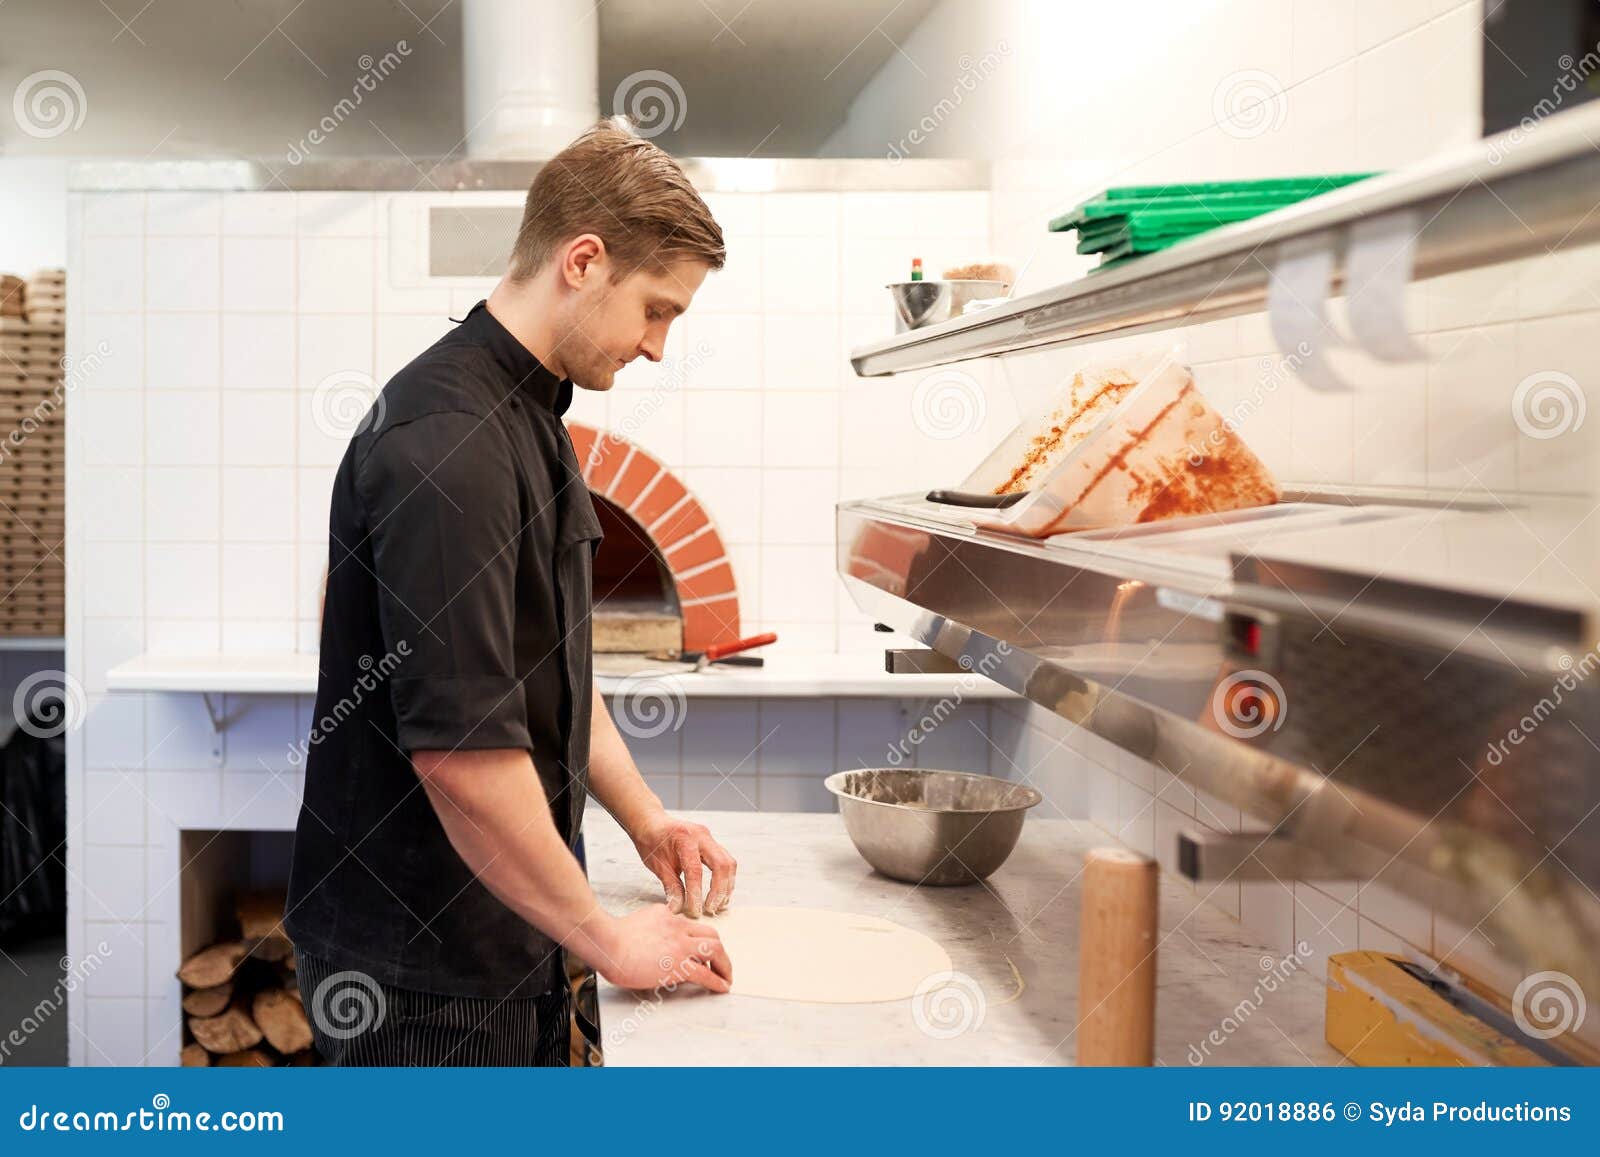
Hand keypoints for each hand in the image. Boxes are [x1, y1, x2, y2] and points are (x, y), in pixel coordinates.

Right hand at [596, 905, 731, 992]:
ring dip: (724, 964)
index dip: (698, 940)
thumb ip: (650, 926)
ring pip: (715, 950)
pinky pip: (705, 973)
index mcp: (666, 916)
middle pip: (710, 934)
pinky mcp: (678, 964)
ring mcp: (680, 945)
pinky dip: (717, 981)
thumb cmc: (612, 938)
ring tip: (726, 976)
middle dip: (719, 950)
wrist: (608, 943)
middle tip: (720, 962)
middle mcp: (678, 927)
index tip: (701, 952)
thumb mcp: (637, 921)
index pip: (691, 926)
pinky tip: (722, 987)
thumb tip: (652, 940)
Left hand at [629, 810, 736, 916]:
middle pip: (721, 865)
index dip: (696, 893)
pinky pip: (726, 860)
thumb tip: (678, 908)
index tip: (695, 910)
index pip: (695, 870)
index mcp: (684, 839)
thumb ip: (671, 887)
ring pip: (728, 863)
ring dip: (726, 885)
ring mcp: (709, 837)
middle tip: (711, 909)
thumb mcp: (658, 866)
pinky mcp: (712, 842)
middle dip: (719, 890)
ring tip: (718, 904)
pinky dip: (725, 878)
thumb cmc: (651, 841)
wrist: (651, 822)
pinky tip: (720, 892)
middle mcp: (701, 835)